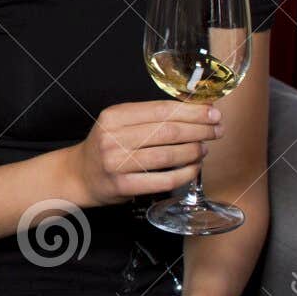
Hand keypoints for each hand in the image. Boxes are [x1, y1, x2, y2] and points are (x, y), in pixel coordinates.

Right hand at [70, 101, 222, 206]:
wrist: (80, 175)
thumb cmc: (108, 147)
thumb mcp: (120, 123)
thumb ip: (151, 116)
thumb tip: (196, 109)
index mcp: (114, 116)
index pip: (161, 110)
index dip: (192, 112)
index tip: (213, 113)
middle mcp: (113, 138)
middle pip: (167, 131)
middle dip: (199, 130)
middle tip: (217, 131)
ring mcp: (117, 163)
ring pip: (168, 155)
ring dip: (194, 151)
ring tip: (204, 148)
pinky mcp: (123, 186)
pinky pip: (163, 180)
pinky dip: (185, 173)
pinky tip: (194, 168)